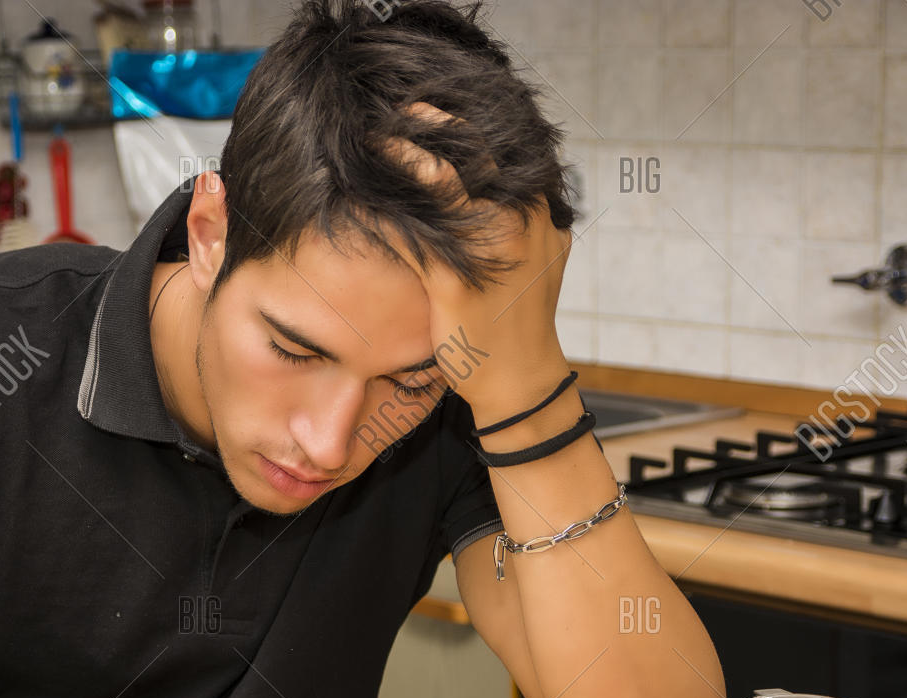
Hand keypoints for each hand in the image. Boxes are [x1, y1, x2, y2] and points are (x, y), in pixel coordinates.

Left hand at [383, 102, 573, 420]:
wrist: (520, 379)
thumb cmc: (521, 321)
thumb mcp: (544, 258)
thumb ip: (533, 220)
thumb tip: (521, 192)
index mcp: (540, 211)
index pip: (506, 146)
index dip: (467, 122)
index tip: (434, 108)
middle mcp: (520, 221)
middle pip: (476, 151)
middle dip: (434, 123)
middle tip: (401, 108)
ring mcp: (489, 248)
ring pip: (442, 182)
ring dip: (404, 155)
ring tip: (375, 138)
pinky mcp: (455, 280)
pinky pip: (413, 232)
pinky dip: (386, 210)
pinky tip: (362, 195)